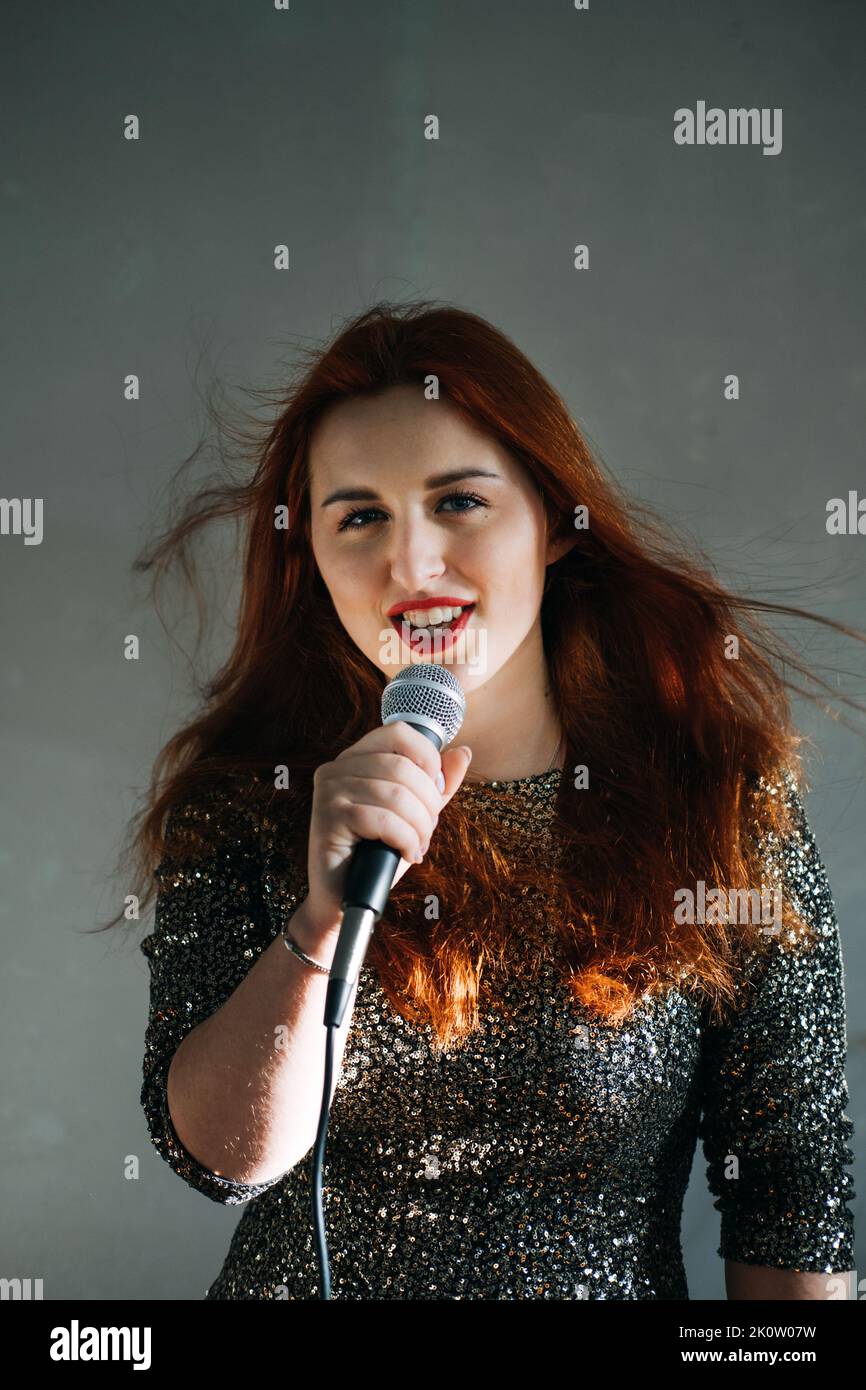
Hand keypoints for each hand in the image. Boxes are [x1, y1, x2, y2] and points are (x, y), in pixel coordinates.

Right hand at [302, 722, 472, 940]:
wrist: (345, 898)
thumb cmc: (378, 854)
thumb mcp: (414, 815)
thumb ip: (437, 784)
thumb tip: (463, 752)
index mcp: (356, 758)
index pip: (400, 732)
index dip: (428, 758)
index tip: (436, 790)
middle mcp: (337, 768)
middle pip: (403, 767)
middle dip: (427, 804)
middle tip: (427, 831)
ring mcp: (329, 791)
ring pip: (396, 794)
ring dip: (419, 826)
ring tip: (417, 845)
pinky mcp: (328, 817)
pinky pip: (384, 819)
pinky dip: (405, 840)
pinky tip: (406, 853)